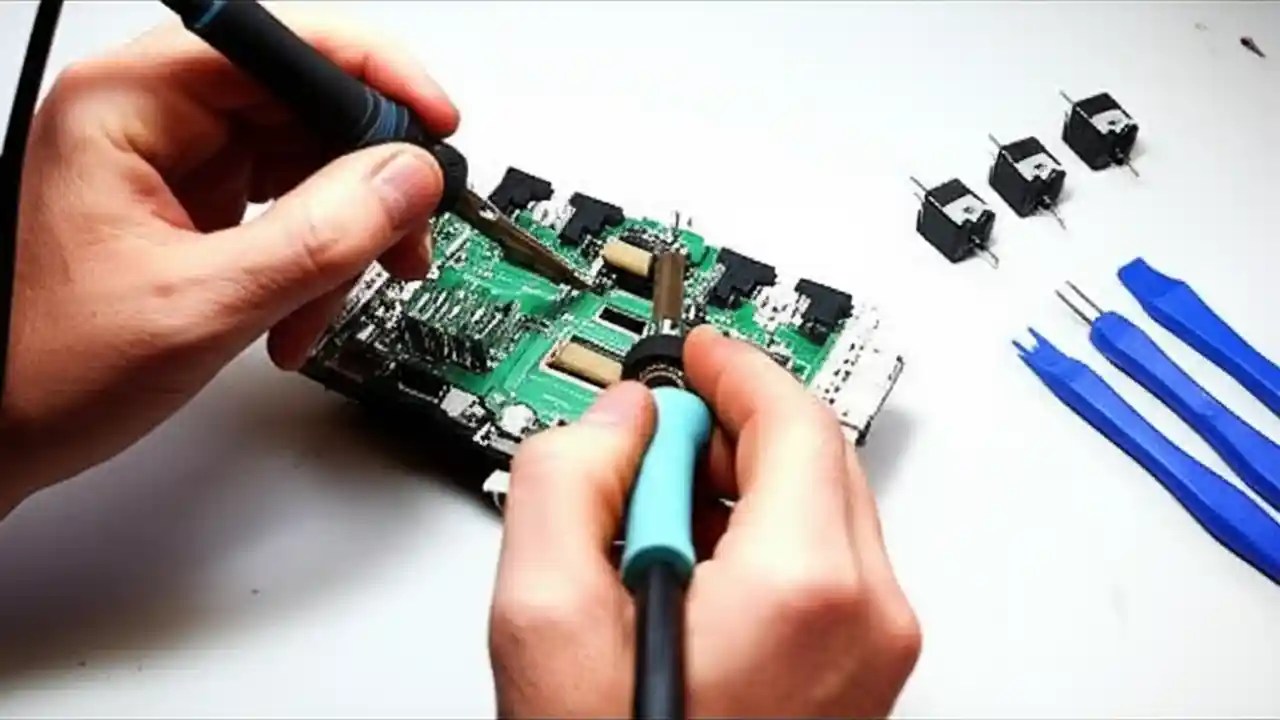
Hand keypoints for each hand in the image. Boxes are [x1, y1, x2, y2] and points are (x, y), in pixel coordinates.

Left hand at [0, 12, 457, 510]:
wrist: (1, 430)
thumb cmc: (45, 366)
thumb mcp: (201, 304)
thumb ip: (316, 238)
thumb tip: (406, 180)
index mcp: (127, 106)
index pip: (278, 43)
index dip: (371, 74)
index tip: (432, 121)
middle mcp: (153, 119)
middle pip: (304, 105)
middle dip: (365, 178)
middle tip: (402, 235)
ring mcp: (177, 162)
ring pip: (307, 162)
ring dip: (343, 235)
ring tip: (334, 298)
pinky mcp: (196, 206)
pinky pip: (288, 210)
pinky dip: (316, 261)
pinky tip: (304, 309)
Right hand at [489, 326, 920, 717]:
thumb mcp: (545, 622)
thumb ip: (570, 481)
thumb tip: (618, 422)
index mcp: (803, 587)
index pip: (792, 414)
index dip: (733, 366)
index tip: (694, 352)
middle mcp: (866, 615)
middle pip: (817, 453)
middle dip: (734, 424)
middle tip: (654, 444)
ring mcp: (876, 650)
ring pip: (823, 506)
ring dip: (746, 483)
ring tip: (657, 527)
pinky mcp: (866, 675)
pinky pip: (825, 564)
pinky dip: (766, 537)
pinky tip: (695, 573)